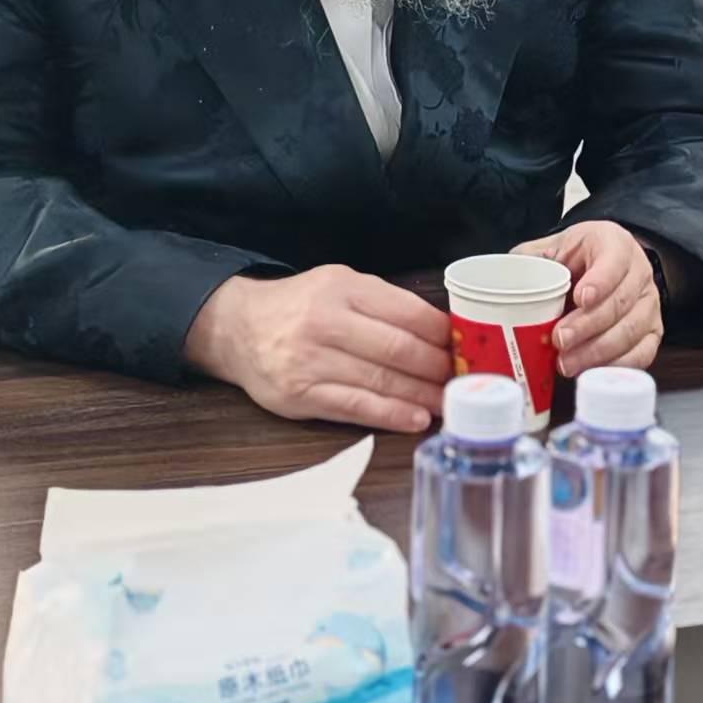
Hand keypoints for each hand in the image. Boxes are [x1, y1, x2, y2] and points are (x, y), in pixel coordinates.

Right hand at [184, 266, 451, 431]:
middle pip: (398, 349)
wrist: (238, 328)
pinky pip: (356, 408)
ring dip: (422, 396)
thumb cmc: (301, 306)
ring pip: (381, 382)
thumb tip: (440, 331)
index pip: (406, 312)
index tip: (463, 347)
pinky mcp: (301, 395)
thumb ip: (383, 303)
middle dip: (437, 368)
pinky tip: (415, 418)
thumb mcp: (339, 284)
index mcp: (342, 288)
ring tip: (448, 403)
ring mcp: (310, 361)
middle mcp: (325, 322)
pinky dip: (391, 415)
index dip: (442, 334)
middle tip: (462, 380)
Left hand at [514, 221, 661, 376]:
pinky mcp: (652, 330)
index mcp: (614, 242)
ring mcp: (650, 302)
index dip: (600, 281)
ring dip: (598, 351)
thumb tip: (503, 279)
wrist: (602, 265)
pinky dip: (616, 365)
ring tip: (567, 362)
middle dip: (589, 325)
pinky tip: (590, 371)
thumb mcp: (553, 247)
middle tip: (560, 339)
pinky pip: (642, 353)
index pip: (614, 260)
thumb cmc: (575, 258)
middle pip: (621, 302)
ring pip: (632, 330)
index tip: (580, 298)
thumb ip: (531, 259)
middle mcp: (639, 271)